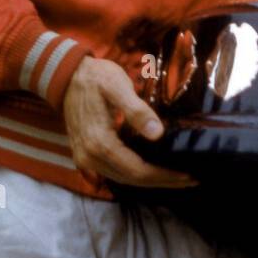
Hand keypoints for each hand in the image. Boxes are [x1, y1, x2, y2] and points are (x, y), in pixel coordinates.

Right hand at [63, 56, 196, 187]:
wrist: (67, 76)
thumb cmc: (96, 78)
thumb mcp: (118, 86)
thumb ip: (137, 110)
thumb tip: (157, 134)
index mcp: (100, 143)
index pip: (138, 170)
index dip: (164, 176)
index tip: (188, 176)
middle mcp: (90, 158)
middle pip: (132, 180)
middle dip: (162, 182)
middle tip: (190, 181)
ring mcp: (85, 159)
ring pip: (123, 180)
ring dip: (150, 181)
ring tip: (175, 178)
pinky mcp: (86, 156)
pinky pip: (114, 173)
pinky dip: (135, 175)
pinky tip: (152, 171)